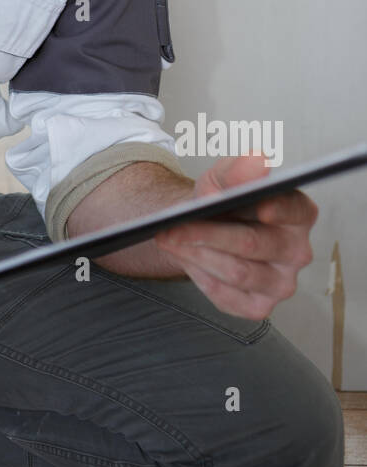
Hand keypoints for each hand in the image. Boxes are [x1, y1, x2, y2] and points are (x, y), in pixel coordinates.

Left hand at [155, 152, 317, 319]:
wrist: (203, 229)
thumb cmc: (221, 202)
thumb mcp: (223, 178)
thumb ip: (238, 170)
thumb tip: (256, 160)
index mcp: (299, 213)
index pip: (295, 210)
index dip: (278, 209)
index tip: (261, 207)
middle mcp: (297, 251)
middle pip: (253, 243)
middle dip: (208, 234)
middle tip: (172, 226)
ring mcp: (281, 283)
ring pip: (237, 273)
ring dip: (197, 255)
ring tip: (168, 238)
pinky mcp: (259, 306)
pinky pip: (227, 296)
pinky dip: (200, 276)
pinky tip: (185, 259)